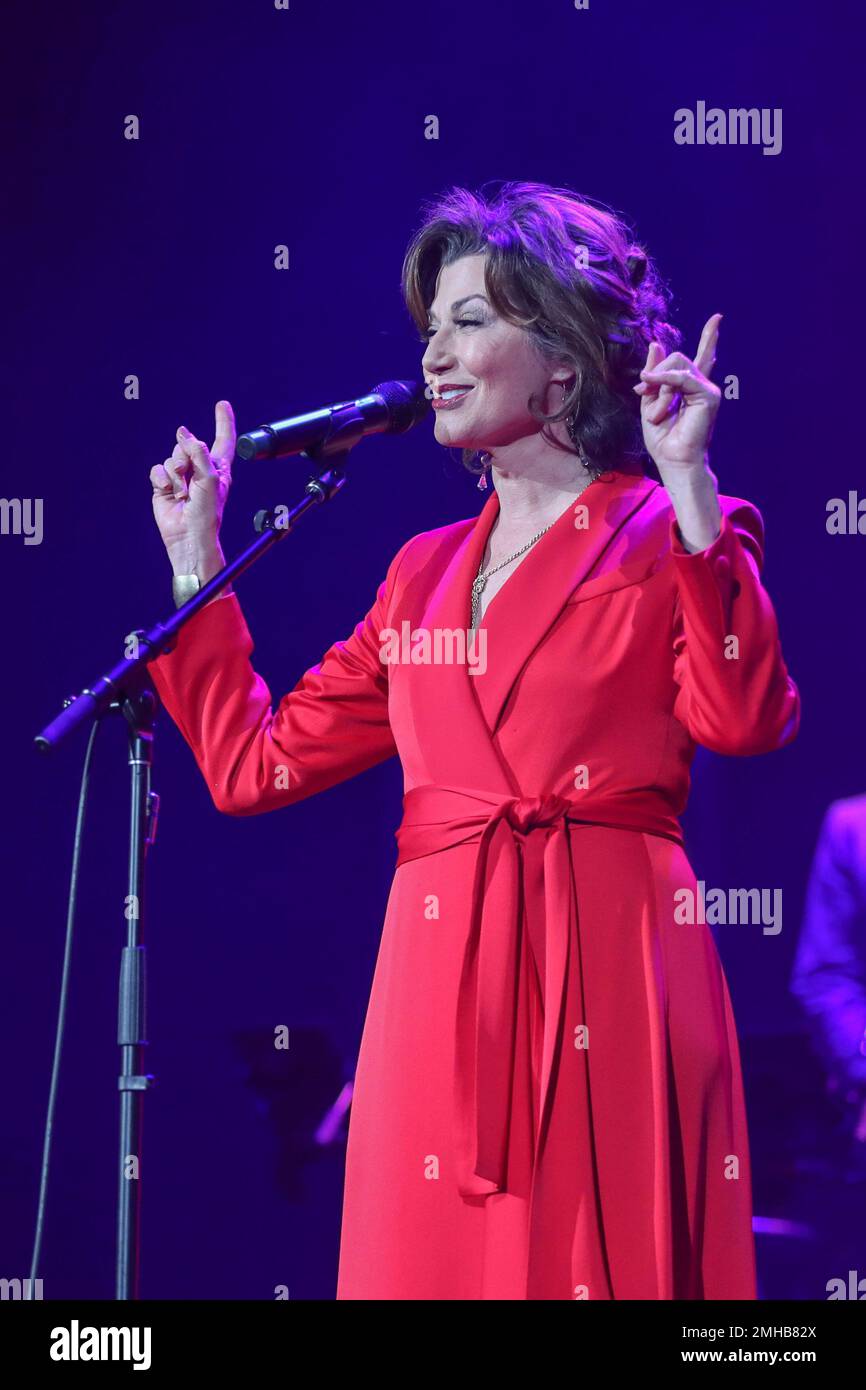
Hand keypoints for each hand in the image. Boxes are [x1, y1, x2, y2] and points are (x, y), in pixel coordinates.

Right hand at [150, 401, 235, 564]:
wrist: (188, 536)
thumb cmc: (207, 512)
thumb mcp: (209, 478)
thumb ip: (198, 452)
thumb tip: (183, 433)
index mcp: (217, 468)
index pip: (222, 440)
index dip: (223, 422)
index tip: (222, 404)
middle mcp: (199, 470)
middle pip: (188, 445)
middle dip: (185, 456)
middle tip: (190, 476)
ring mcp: (181, 477)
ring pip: (171, 457)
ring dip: (175, 473)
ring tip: (182, 491)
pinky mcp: (164, 486)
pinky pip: (157, 469)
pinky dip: (160, 479)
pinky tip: (168, 492)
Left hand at [634, 315, 722, 473]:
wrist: (673, 460)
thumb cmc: (663, 438)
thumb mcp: (650, 400)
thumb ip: (653, 374)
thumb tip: (655, 344)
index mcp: (691, 387)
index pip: (703, 356)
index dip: (710, 336)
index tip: (718, 318)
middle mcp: (702, 385)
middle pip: (676, 357)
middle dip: (655, 375)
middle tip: (644, 396)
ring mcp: (708, 389)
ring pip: (677, 366)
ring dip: (659, 388)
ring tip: (657, 414)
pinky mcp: (709, 395)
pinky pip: (682, 377)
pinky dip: (665, 383)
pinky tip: (654, 389)